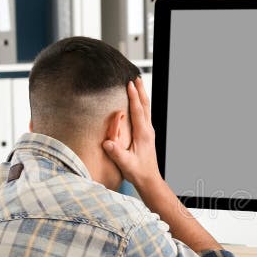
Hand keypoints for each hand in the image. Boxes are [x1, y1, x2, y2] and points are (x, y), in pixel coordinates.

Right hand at [102, 77, 161, 191]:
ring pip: (146, 109)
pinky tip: (138, 103)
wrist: (149, 179)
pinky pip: (145, 115)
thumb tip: (107, 143)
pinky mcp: (147, 135)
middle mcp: (148, 130)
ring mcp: (149, 132)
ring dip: (142, 96)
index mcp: (143, 134)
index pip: (138, 110)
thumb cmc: (138, 172)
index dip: (133, 96)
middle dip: (140, 90)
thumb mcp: (126, 163)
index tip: (129, 83)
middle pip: (145, 105)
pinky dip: (141, 105)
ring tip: (138, 84)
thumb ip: (117, 153)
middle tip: (136, 76)